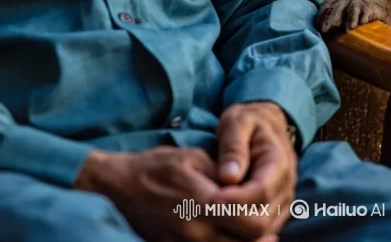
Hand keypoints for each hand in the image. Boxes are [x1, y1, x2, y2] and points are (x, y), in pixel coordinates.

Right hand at [75, 146, 276, 241]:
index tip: (269, 203)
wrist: (119, 187)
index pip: (249, 220)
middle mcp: (196, 230)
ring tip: (258, 233)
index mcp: (203, 201)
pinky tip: (231, 236)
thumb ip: (220, 172)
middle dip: (262, 234)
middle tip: (270, 222)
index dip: (265, 214)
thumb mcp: (191, 157)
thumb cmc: (155, 166)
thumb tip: (244, 183)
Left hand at [210, 102, 296, 239]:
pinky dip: (237, 229)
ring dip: (233, 227)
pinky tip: (216, 217)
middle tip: (203, 209)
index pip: (261, 192)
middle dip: (231, 219)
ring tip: (207, 213)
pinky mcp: (274, 213)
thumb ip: (233, 147)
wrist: (266, 124)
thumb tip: (228, 177)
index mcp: (279, 163)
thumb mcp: (237, 122)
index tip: (210, 198)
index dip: (235, 200)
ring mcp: (282, 204)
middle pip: (261, 220)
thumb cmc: (248, 121)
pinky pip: (257, 232)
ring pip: (260, 232)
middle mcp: (286, 188)